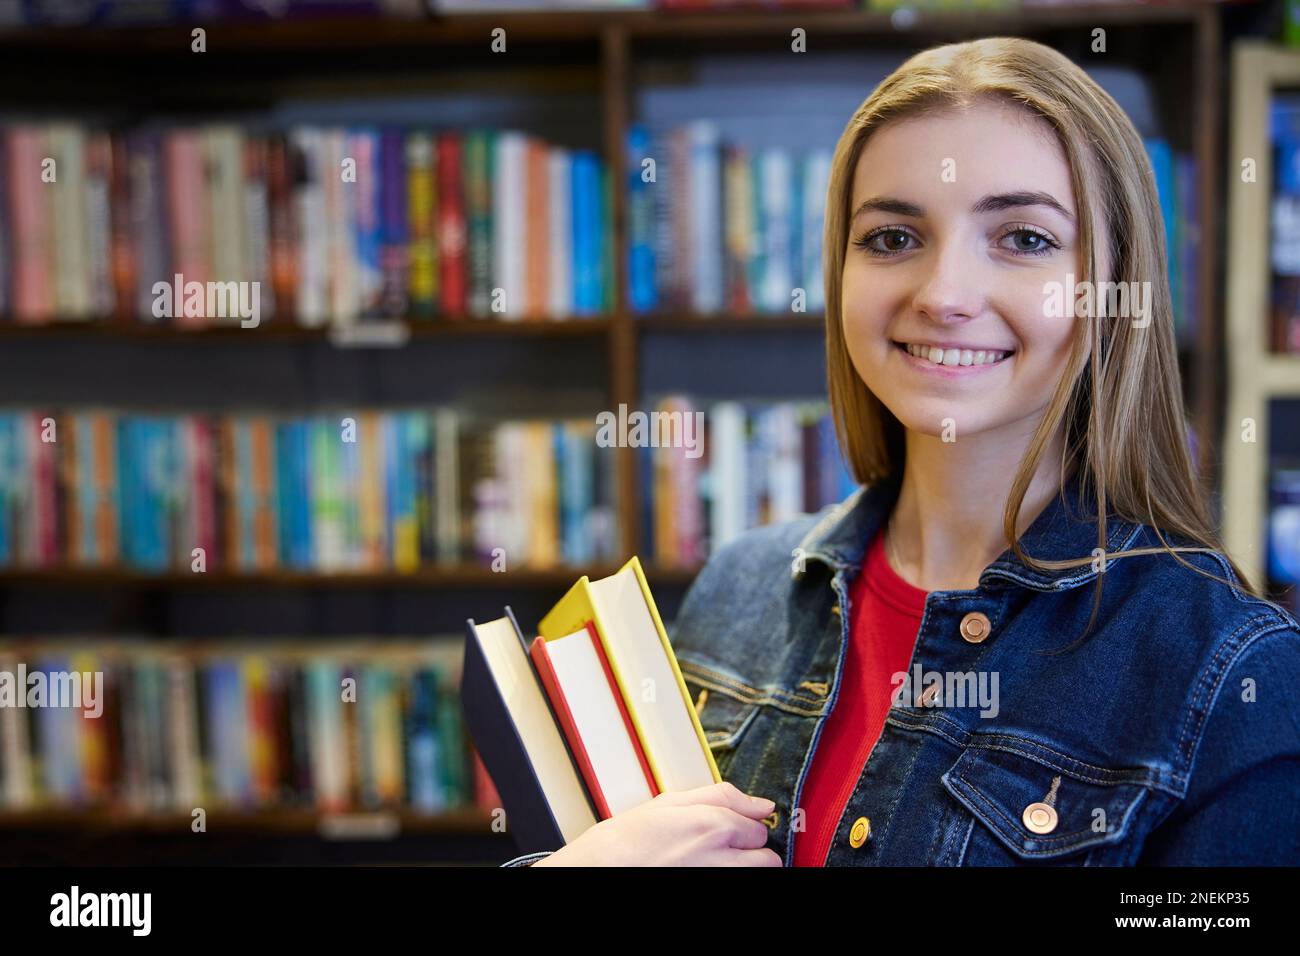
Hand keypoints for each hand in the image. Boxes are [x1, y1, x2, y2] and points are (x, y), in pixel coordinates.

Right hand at [532, 781, 782, 865]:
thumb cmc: (626, 839)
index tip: (735, 829)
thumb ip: (722, 796)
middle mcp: (719, 857)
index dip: (746, 827)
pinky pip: (737, 887)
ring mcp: (714, 879)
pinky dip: (729, 878)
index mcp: (713, 825)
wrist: (599, 869)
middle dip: (752, 852)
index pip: (759, 827)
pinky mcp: (709, 897)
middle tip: (726, 849)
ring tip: (717, 862)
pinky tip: (705, 870)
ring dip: (746, 868)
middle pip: (767, 858)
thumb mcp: (670, 802)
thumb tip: (762, 804)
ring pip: (758, 875)